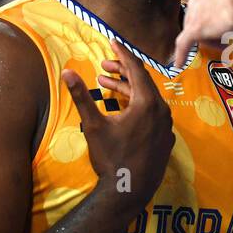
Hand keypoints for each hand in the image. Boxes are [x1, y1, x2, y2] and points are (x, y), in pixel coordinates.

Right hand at [61, 38, 174, 198]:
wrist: (128, 191)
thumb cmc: (111, 157)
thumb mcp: (94, 125)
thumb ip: (82, 97)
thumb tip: (66, 72)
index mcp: (147, 103)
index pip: (135, 69)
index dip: (122, 53)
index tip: (112, 41)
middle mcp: (162, 111)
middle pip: (143, 82)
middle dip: (122, 71)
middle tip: (103, 66)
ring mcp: (166, 126)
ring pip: (148, 98)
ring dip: (127, 89)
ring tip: (106, 85)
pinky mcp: (165, 139)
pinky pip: (153, 114)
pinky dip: (138, 105)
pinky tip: (122, 108)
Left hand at [154, 0, 232, 67]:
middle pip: (196, 13)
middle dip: (209, 22)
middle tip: (228, 25)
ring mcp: (194, 11)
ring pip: (201, 30)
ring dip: (215, 36)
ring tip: (231, 34)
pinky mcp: (196, 28)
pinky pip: (185, 44)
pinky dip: (181, 55)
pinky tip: (178, 63)